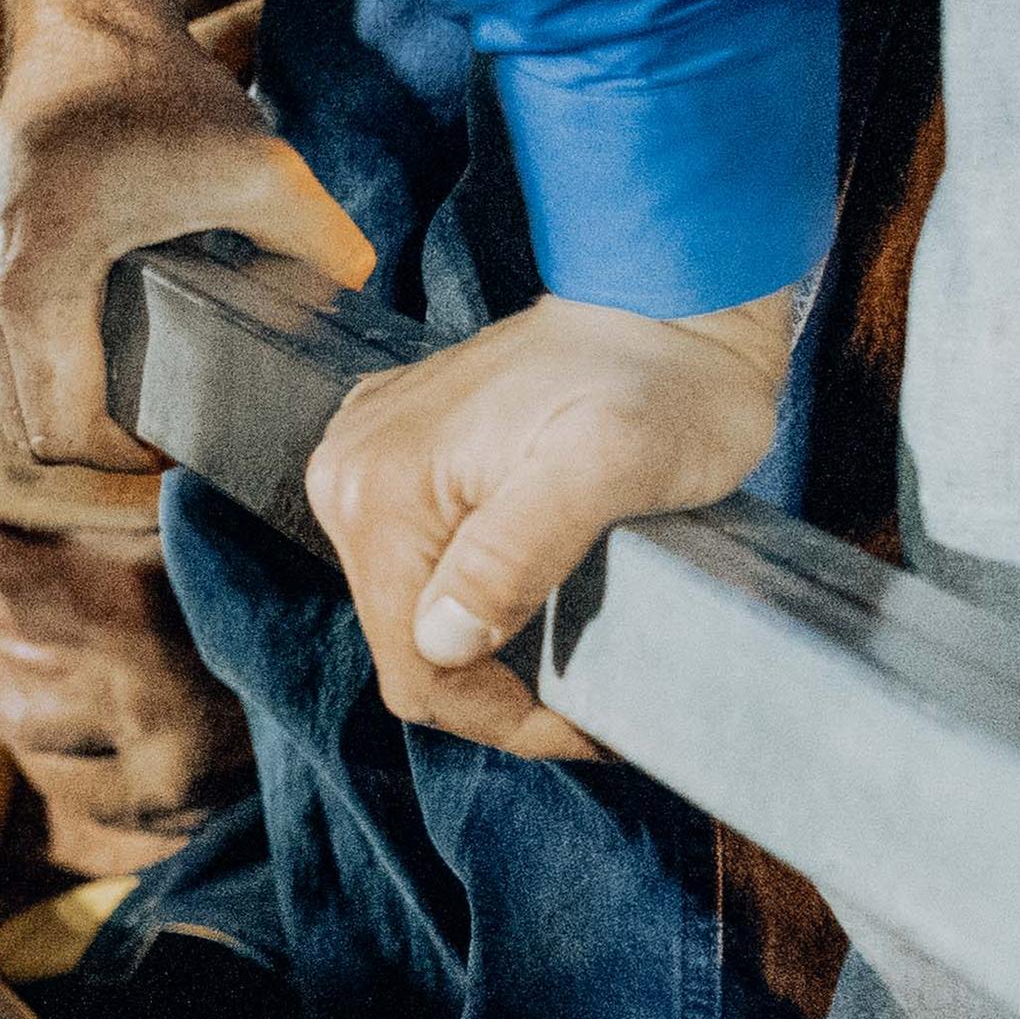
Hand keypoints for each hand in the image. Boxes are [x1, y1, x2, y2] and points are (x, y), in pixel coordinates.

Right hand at [0, 14, 375, 472]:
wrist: (86, 26)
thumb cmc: (157, 95)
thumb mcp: (264, 171)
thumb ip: (318, 249)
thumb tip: (349, 308)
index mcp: (33, 288)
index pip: (62, 432)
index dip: (127, 459)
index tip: (182, 436)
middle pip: (25, 426)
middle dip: (98, 440)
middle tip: (168, 420)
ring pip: (5, 392)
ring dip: (68, 404)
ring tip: (141, 385)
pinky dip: (46, 365)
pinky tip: (107, 338)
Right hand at [301, 285, 797, 760]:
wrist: (672, 293)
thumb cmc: (663, 381)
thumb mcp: (609, 469)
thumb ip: (516, 553)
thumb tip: (443, 640)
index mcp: (381, 492)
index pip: (417, 668)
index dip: (505, 719)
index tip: (595, 725)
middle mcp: (348, 476)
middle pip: (408, 644)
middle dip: (498, 686)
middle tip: (595, 696)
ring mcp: (364, 461)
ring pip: (411, 609)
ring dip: (488, 643)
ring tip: (573, 646)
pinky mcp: (394, 453)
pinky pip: (414, 559)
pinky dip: (473, 592)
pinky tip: (534, 589)